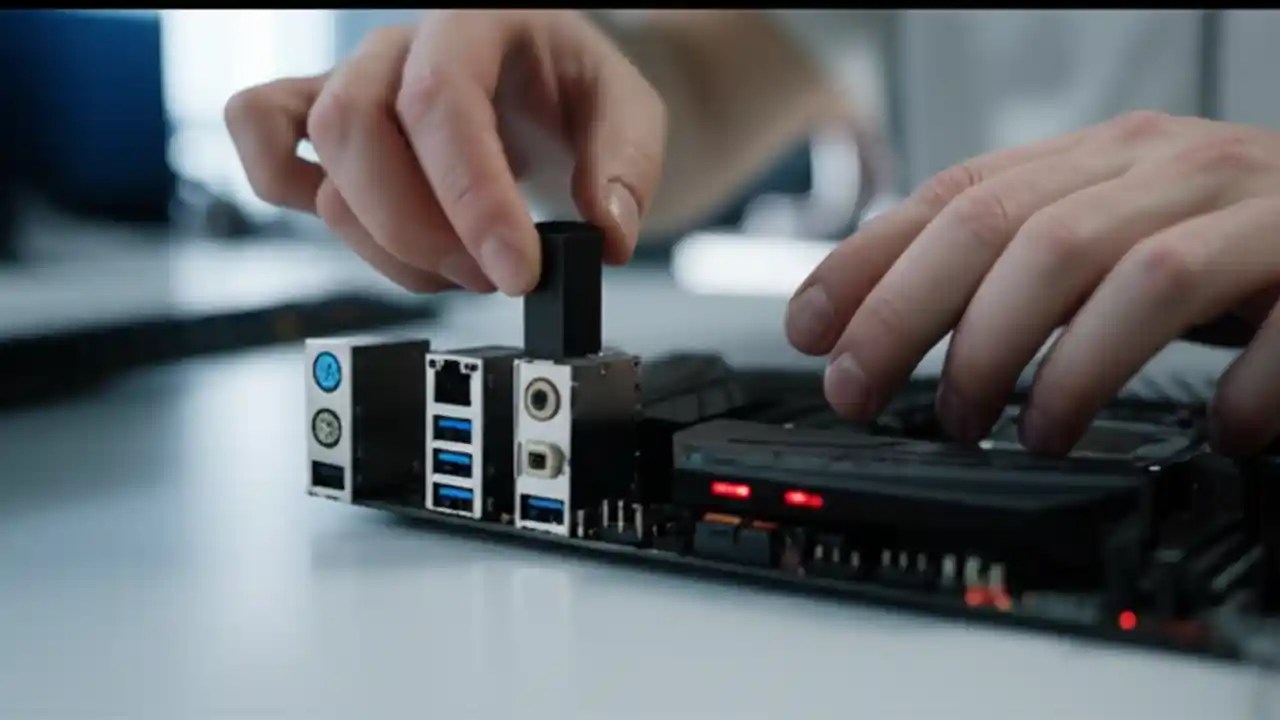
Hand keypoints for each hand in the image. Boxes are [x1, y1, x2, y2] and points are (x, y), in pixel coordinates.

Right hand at [224, 10, 665, 295]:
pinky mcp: (322, 118)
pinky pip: (261, 138)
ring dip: (387, 245)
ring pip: (320, 162)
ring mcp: (353, 79)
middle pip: (355, 130)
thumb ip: (627, 167)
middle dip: (424, 232)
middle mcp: (400, 46)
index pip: (442, 99)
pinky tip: (374, 234)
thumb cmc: (578, 90)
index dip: (472, 199)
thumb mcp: (632, 114)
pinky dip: (289, 195)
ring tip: (461, 270)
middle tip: (493, 275)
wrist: (550, 84)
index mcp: (477, 20)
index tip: (516, 271)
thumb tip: (605, 234)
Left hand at [786, 111, 1279, 456]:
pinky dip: (1238, 390)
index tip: (809, 332)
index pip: (958, 198)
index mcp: (1102, 158)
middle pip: (1015, 234)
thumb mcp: (1106, 231)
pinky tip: (1214, 432)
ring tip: (1020, 434)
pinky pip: (1278, 330)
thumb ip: (1014, 263)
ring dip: (1052, 368)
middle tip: (874, 398)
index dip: (871, 266)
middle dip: (922, 323)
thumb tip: (878, 324)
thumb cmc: (1230, 236)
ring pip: (1122, 276)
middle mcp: (1166, 168)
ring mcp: (1252, 210)